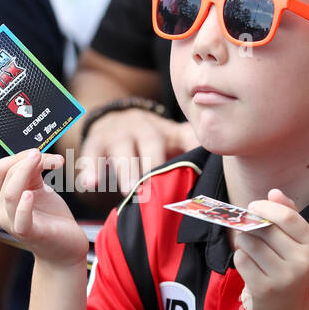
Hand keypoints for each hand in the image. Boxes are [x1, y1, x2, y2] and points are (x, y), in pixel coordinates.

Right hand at [0, 149, 87, 266]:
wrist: (66, 245)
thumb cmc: (50, 215)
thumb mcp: (39, 188)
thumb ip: (32, 171)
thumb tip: (34, 153)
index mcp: (0, 197)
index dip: (17, 156)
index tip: (39, 152)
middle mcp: (0, 210)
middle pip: (4, 175)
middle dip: (26, 160)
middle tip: (49, 157)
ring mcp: (11, 223)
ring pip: (10, 193)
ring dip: (28, 172)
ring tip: (49, 161)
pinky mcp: (28, 234)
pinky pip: (20, 219)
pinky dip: (24, 205)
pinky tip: (32, 194)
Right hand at [77, 108, 197, 192]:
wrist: (115, 118)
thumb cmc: (151, 138)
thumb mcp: (173, 138)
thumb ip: (192, 146)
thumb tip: (218, 160)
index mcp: (164, 129)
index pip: (179, 137)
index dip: (186, 150)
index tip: (189, 170)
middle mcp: (141, 127)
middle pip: (148, 142)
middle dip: (150, 165)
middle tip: (154, 188)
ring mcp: (117, 133)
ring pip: (120, 148)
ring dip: (124, 169)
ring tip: (126, 190)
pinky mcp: (95, 141)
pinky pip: (91, 154)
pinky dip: (90, 168)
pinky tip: (90, 184)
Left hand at [231, 190, 308, 309]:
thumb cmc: (290, 270)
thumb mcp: (297, 244)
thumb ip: (289, 216)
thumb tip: (274, 192)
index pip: (287, 217)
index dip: (265, 207)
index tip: (253, 206)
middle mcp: (302, 262)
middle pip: (264, 229)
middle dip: (250, 224)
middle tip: (246, 226)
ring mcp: (283, 278)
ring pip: (249, 243)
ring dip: (243, 241)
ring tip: (249, 248)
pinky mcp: (264, 289)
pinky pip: (241, 259)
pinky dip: (240, 257)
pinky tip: (248, 264)